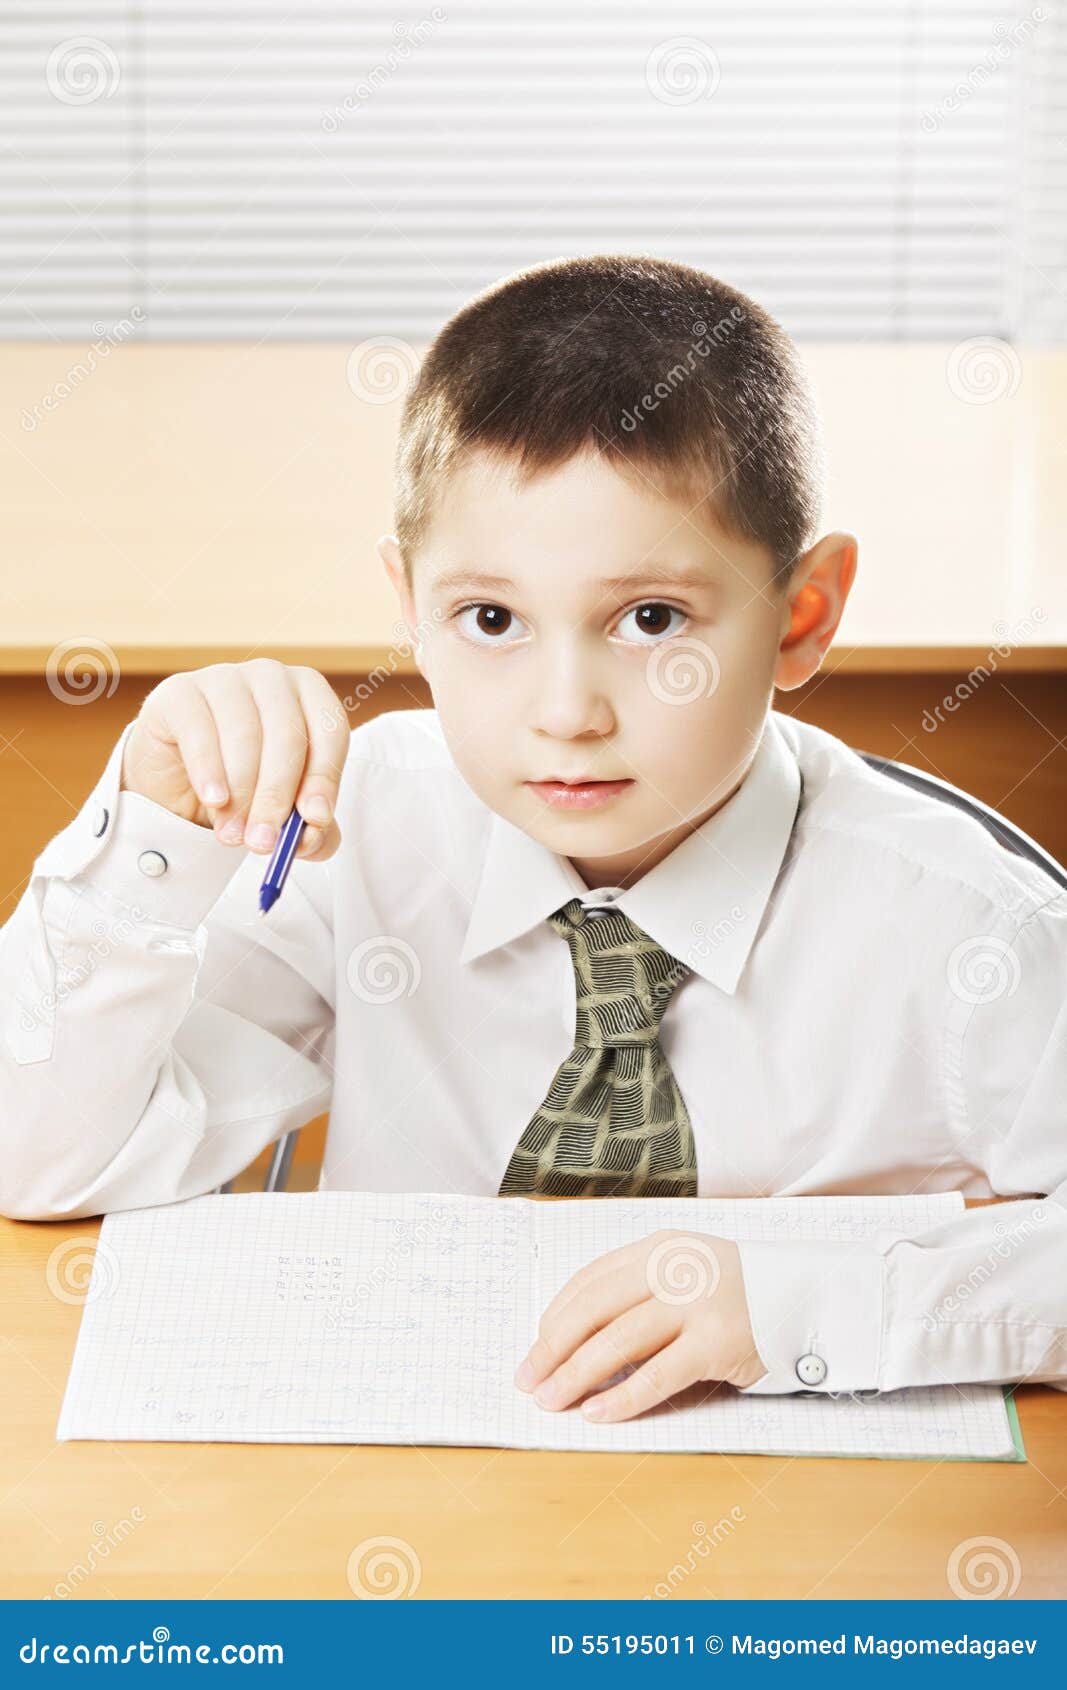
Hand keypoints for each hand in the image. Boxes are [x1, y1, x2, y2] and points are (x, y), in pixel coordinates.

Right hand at [121, 659, 349, 862]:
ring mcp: (224, 678)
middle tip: (265, 842)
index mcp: (310, 694)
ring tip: (232, 835)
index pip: (330, 731)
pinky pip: (199, 731)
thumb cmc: (247, 786)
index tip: (315, 819)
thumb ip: (312, 828)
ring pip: (244, 736)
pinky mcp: (179, 692)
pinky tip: (213, 800)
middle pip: (286, 736)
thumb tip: (312, 835)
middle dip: (277, 796)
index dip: (324, 776)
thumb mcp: (286, 810)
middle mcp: (271, 677)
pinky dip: (209, 771)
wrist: (180, 781)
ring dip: (241, 794)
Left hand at [514, 1229, 767, 1422]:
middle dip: (552, 1349)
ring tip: (552, 1402)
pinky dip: (621, 1396)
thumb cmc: (734, 1291)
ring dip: (575, 1375)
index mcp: (657, 1247)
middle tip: (529, 1381)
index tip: (534, 1351)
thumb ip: (637, 1292)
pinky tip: (597, 1413)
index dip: (553, 1320)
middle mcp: (672, 1268)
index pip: (588, 1282)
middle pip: (593, 1310)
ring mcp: (696, 1303)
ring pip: (617, 1341)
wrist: (806, 1293)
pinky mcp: (717, 1341)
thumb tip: (570, 1339)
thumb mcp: (683, 1272)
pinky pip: (657, 1374)